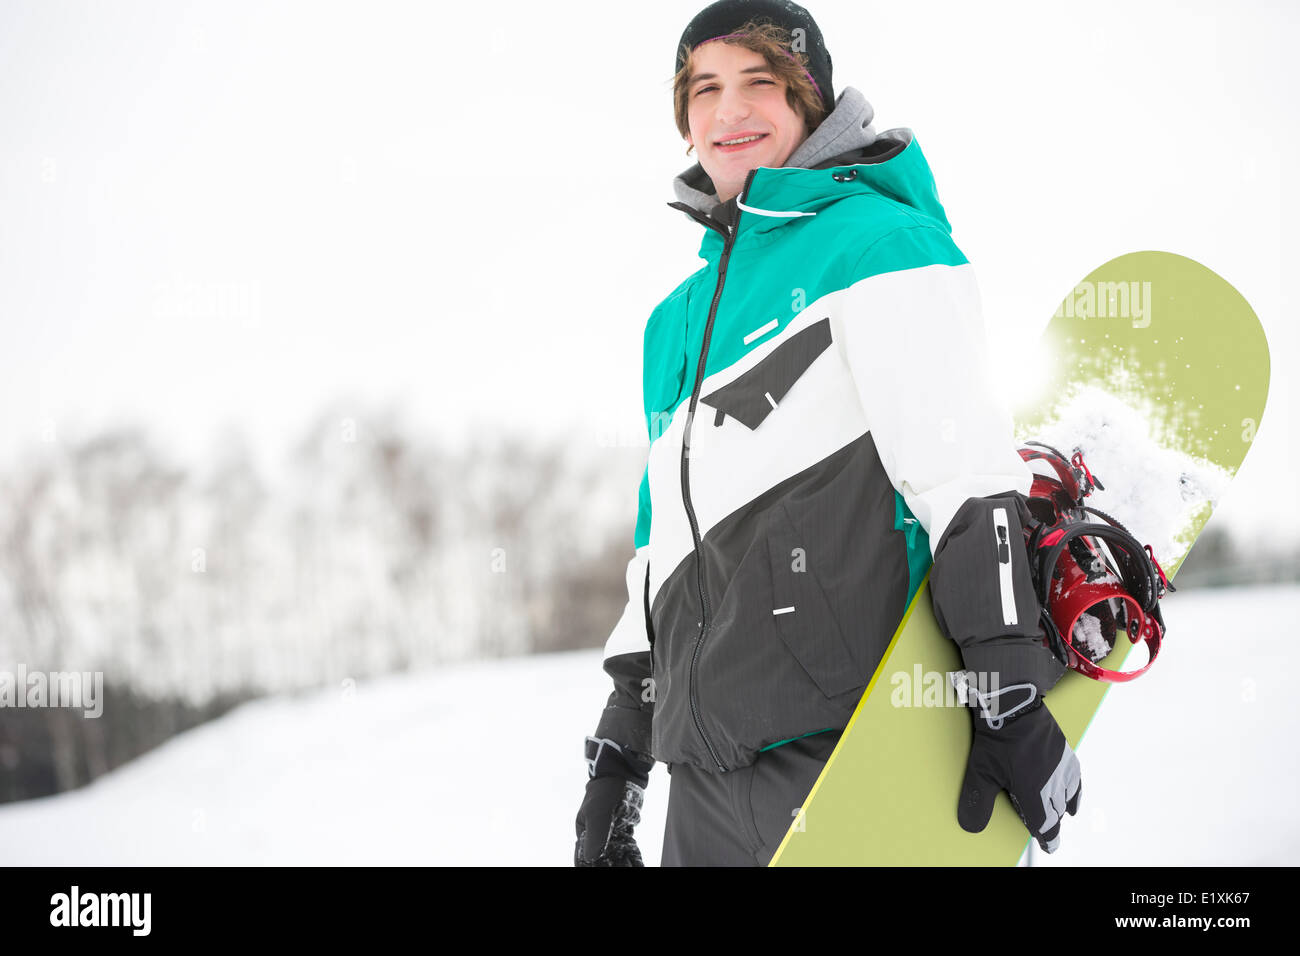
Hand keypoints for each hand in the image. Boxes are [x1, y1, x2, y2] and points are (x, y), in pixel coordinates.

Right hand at [574, 736, 653, 866]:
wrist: (623, 772)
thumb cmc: (605, 791)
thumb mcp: (598, 814)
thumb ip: (596, 836)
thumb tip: (591, 859)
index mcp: (583, 830)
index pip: (586, 854)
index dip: (593, 864)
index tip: (603, 867)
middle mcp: (595, 832)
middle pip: (602, 855)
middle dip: (610, 862)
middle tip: (622, 867)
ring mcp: (610, 829)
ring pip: (614, 851)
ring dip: (620, 861)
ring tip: (630, 866)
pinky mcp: (623, 827)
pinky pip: (625, 844)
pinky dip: (629, 854)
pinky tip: (636, 862)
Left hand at [955, 683, 1081, 853]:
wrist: (1015, 703)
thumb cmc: (998, 736)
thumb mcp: (982, 771)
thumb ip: (977, 800)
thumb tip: (970, 826)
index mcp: (1035, 792)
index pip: (1044, 824)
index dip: (1046, 837)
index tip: (1047, 845)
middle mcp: (1053, 783)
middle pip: (1055, 812)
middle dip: (1051, 822)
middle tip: (1046, 831)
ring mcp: (1061, 768)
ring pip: (1066, 797)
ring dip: (1062, 809)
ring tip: (1060, 816)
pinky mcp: (1065, 753)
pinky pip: (1075, 780)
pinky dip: (1074, 792)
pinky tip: (1073, 798)